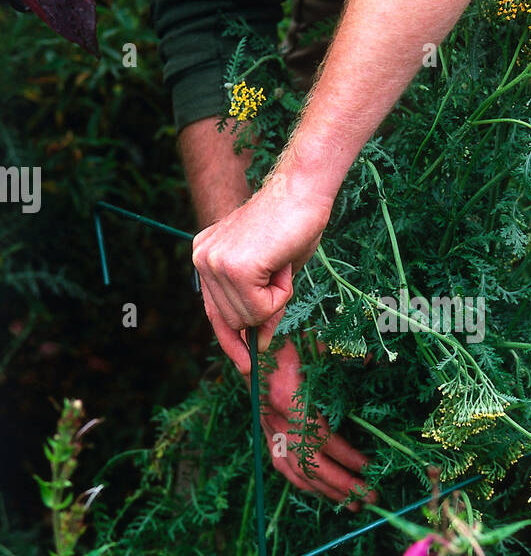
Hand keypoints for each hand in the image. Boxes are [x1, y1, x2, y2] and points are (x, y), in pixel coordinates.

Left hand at [191, 173, 332, 373]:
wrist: (303, 191)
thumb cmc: (293, 225)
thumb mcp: (273, 274)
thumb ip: (259, 308)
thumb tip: (257, 346)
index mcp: (205, 256)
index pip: (214, 311)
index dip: (230, 340)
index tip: (245, 364)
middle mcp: (202, 259)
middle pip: (233, 320)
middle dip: (265, 309)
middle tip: (280, 274)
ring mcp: (214, 263)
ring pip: (248, 317)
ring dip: (276, 299)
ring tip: (280, 264)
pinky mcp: (234, 267)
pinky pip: (261, 308)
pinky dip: (281, 295)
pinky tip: (281, 265)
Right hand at [260, 337, 375, 507]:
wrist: (248, 337)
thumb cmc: (285, 337)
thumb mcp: (316, 343)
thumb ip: (346, 355)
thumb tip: (375, 361)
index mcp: (288, 398)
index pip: (322, 438)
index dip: (347, 456)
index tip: (370, 468)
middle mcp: (274, 420)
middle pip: (311, 464)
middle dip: (343, 484)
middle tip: (370, 497)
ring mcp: (267, 429)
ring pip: (296, 471)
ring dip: (326, 491)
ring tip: (352, 505)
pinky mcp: (265, 432)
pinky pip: (283, 466)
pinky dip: (304, 483)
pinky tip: (323, 492)